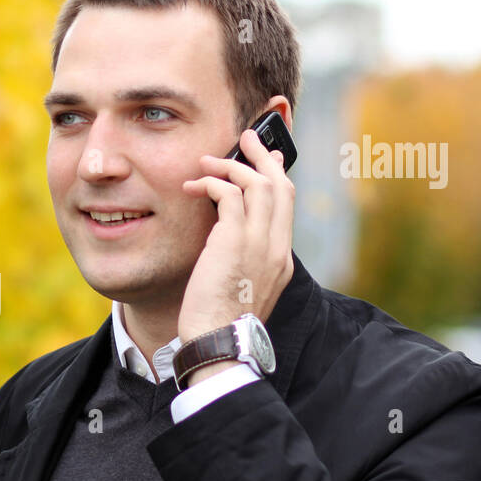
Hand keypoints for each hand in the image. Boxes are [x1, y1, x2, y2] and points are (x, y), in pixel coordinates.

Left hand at [177, 129, 295, 343]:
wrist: (221, 342)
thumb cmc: (222, 324)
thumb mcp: (242, 291)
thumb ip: (243, 264)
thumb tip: (227, 248)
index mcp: (281, 260)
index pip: (286, 206)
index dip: (277, 178)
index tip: (269, 161)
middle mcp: (276, 247)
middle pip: (280, 186)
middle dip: (262, 157)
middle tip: (246, 138)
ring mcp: (259, 242)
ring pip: (257, 185)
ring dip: (232, 166)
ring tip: (208, 161)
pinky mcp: (234, 240)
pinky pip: (228, 194)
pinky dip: (212, 183)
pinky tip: (194, 186)